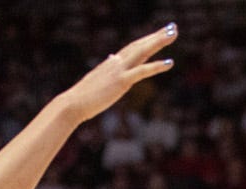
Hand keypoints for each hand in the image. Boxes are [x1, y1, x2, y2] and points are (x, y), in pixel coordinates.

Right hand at [58, 25, 175, 121]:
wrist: (73, 104)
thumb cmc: (83, 96)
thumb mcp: (97, 78)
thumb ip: (107, 68)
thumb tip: (111, 57)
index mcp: (112, 63)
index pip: (133, 48)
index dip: (147, 40)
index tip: (159, 34)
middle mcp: (116, 62)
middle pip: (140, 45)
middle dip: (157, 36)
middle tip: (172, 28)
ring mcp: (119, 71)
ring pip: (143, 52)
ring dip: (159, 41)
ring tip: (173, 33)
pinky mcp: (121, 82)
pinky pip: (142, 71)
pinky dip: (156, 66)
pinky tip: (169, 62)